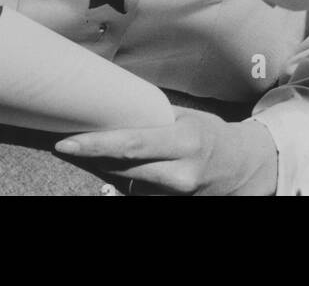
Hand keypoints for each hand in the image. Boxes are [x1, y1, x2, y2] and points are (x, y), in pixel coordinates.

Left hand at [54, 110, 278, 195]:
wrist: (241, 167)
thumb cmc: (210, 135)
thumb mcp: (187, 118)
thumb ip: (154, 117)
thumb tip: (114, 104)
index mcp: (186, 142)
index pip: (132, 145)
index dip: (96, 145)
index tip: (67, 141)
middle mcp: (180, 172)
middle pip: (123, 168)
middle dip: (92, 156)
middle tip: (67, 142)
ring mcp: (176, 193)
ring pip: (126, 181)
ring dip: (105, 166)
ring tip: (90, 149)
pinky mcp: (171, 203)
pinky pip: (137, 190)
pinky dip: (122, 177)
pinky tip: (116, 164)